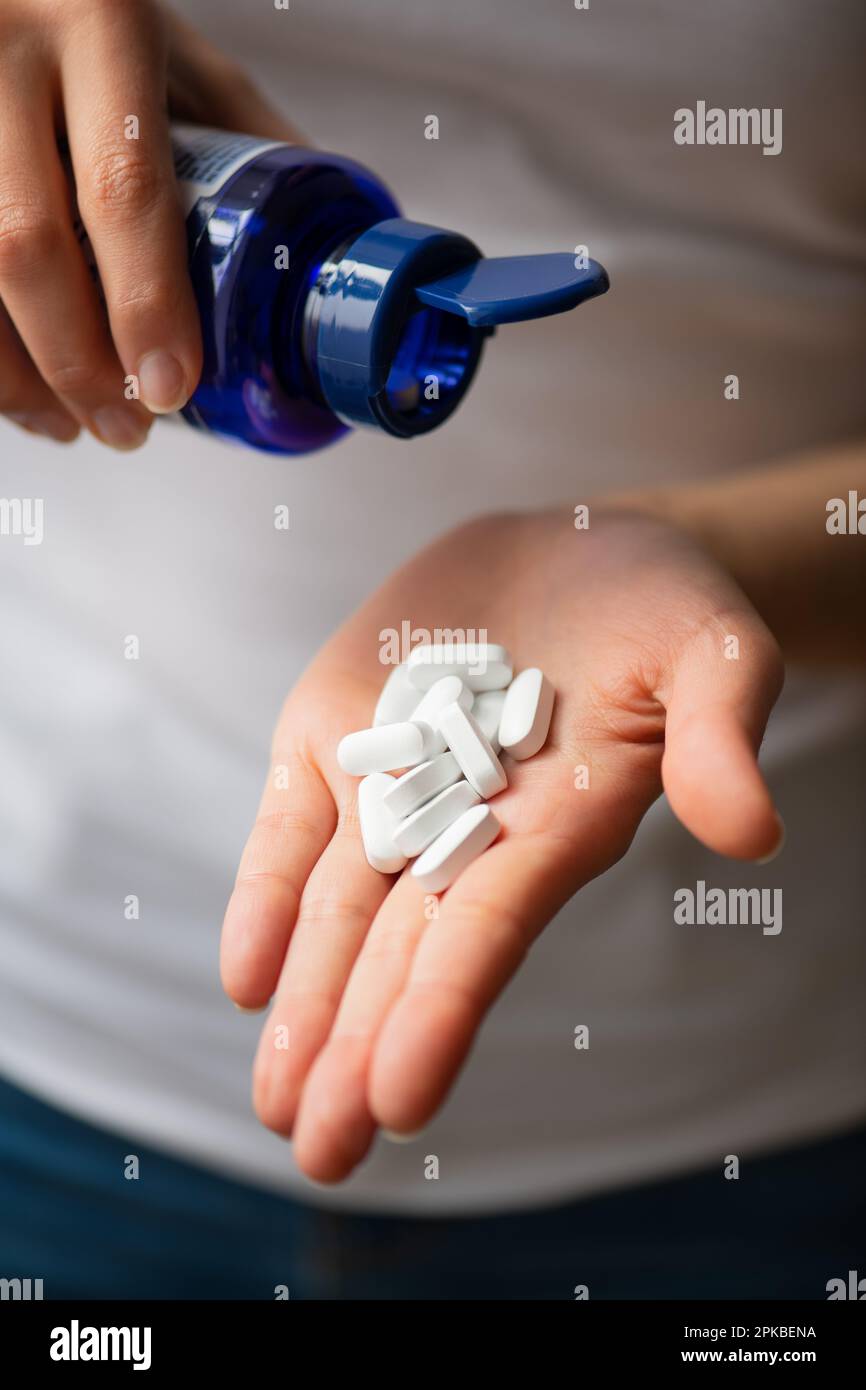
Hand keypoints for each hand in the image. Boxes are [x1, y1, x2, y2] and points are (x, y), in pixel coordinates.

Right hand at [0, 0, 298, 447]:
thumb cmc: (91, 9)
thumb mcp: (179, 52)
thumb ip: (239, 135)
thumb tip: (319, 255)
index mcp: (100, 20)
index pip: (124, 186)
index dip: (146, 304)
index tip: (170, 387)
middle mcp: (5, 45)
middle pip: (25, 242)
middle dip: (78, 364)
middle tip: (127, 429)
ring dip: (15, 374)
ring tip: (70, 424)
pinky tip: (15, 390)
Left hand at [221, 507, 783, 1181]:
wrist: (582, 548)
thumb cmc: (667, 613)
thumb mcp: (715, 651)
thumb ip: (720, 733)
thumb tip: (749, 831)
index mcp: (556, 824)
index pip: (489, 932)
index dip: (443, 1009)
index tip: (398, 1100)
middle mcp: (469, 825)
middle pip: (403, 950)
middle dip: (357, 1046)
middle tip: (317, 1153)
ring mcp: (393, 781)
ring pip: (338, 908)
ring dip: (305, 1002)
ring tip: (273, 1105)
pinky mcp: (338, 730)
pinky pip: (292, 823)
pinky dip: (265, 893)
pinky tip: (247, 977)